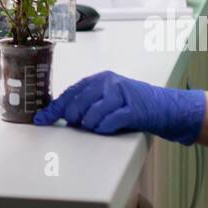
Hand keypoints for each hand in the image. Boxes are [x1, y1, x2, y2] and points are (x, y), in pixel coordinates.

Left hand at [33, 70, 205, 144]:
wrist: (166, 107)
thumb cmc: (134, 105)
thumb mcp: (108, 98)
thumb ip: (88, 102)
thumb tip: (62, 115)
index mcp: (100, 78)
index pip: (70, 92)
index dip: (54, 108)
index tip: (41, 119)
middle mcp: (108, 82)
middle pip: (77, 104)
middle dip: (76, 119)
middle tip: (84, 124)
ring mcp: (121, 94)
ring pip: (91, 115)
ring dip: (93, 126)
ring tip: (102, 125)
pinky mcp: (132, 109)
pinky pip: (109, 122)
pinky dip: (105, 128)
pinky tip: (108, 127)